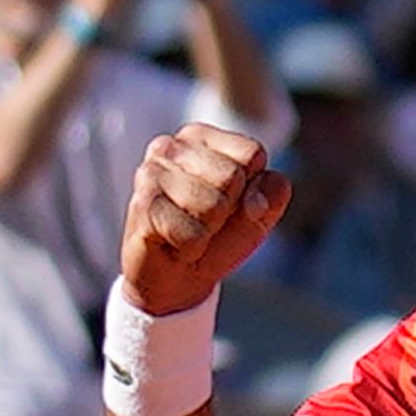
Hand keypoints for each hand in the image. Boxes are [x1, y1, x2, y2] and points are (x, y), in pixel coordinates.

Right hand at [121, 123, 290, 315]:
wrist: (178, 278)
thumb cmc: (219, 236)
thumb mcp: (260, 211)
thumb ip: (274, 191)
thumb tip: (255, 201)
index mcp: (202, 137)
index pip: (252, 153)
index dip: (252, 188)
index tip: (233, 203)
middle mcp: (171, 146)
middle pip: (232, 177)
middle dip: (228, 210)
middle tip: (207, 221)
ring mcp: (150, 173)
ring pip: (213, 205)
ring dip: (208, 231)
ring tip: (190, 230)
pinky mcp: (141, 205)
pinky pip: (191, 234)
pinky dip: (191, 248)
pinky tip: (173, 243)